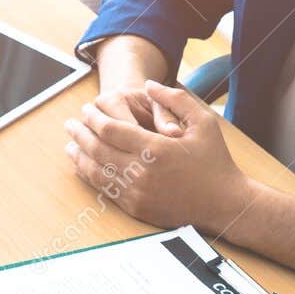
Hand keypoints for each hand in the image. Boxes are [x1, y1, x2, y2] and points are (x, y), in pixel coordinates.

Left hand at [64, 79, 253, 233]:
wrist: (225, 204)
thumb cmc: (215, 161)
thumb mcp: (202, 122)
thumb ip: (175, 100)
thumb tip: (150, 84)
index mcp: (154, 149)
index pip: (111, 130)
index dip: (93, 118)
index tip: (86, 110)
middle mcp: (141, 173)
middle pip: (98, 149)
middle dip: (80, 134)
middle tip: (70, 124)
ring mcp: (136, 193)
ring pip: (97, 172)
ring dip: (79, 156)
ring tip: (69, 145)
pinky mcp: (136, 209)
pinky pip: (105, 190)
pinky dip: (90, 177)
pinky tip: (84, 168)